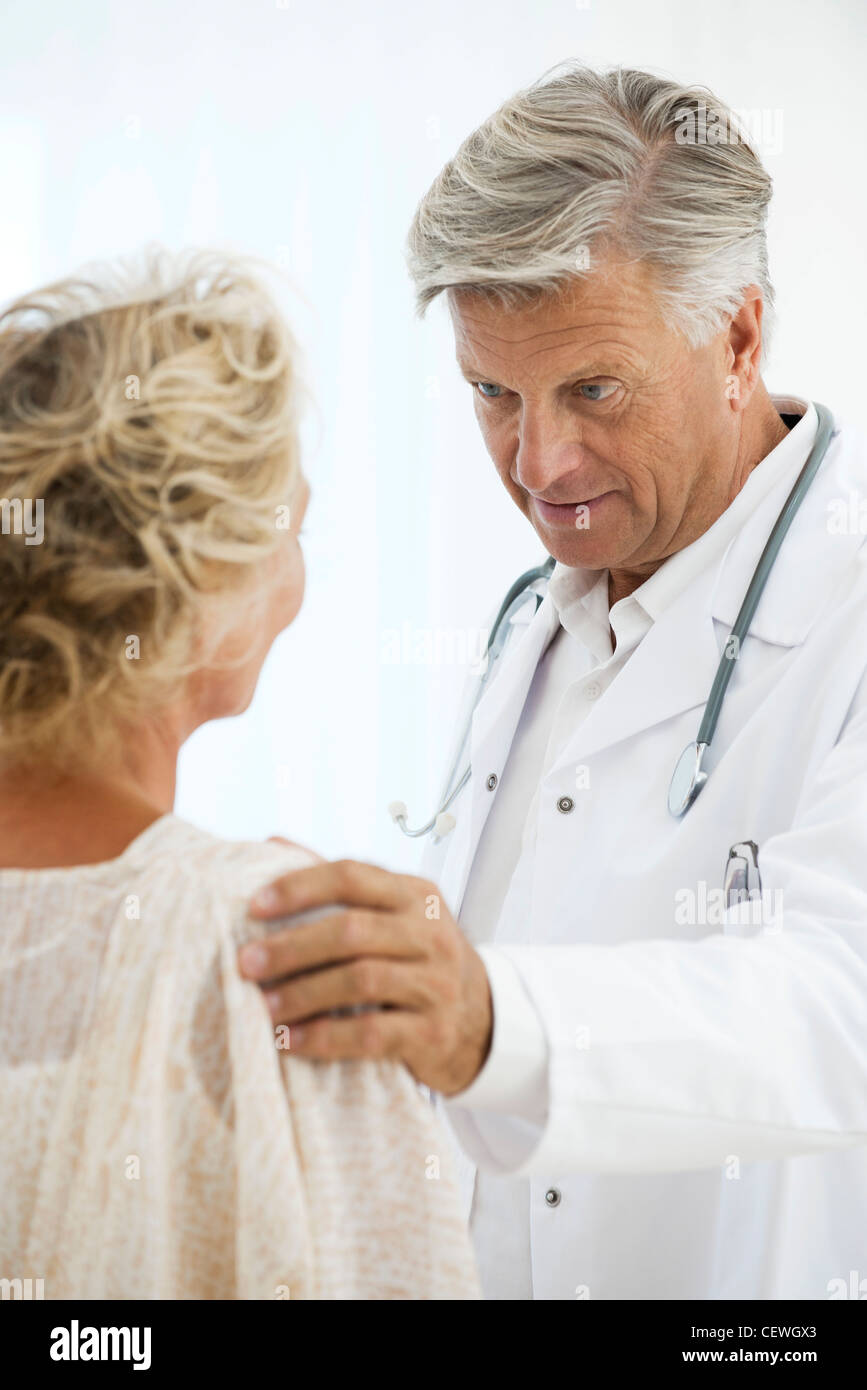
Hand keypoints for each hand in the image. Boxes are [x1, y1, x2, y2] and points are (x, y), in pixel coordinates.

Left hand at [237, 859, 492, 1094]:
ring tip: (263, 1006)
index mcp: (415, 894)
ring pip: (362, 980)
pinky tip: (292, 1041)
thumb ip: (339, 884)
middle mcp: (431, 933)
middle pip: (352, 931)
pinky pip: (372, 1034)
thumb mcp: (393, 914)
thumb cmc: (417, 958)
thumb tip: (273, 843)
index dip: (300, 887)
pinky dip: (325, 1038)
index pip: (352, 876)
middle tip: (246, 964)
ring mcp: (437, 983)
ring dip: (304, 994)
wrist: (481, 1019)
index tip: (253, 905)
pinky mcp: (434, 1031)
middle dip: (292, 947)